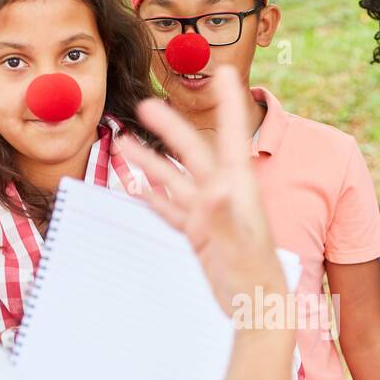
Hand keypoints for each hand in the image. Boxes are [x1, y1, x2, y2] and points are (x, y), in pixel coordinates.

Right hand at [116, 65, 283, 316]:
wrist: (256, 308)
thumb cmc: (255, 276)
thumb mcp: (239, 243)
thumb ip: (225, 215)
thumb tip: (216, 188)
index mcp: (239, 186)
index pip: (233, 134)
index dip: (229, 102)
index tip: (225, 72)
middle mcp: (222, 193)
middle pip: (192, 152)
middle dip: (170, 129)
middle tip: (145, 106)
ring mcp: (208, 213)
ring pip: (173, 181)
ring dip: (149, 162)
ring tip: (123, 143)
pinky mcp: (198, 233)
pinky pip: (170, 210)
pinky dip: (153, 198)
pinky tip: (135, 187)